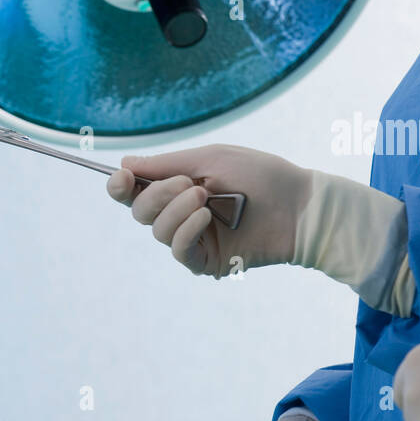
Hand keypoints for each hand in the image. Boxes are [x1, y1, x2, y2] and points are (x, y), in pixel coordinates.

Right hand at [106, 144, 312, 276]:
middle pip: (139, 211)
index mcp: (177, 188)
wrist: (299, 206)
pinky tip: (205, 218)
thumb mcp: (210, 159)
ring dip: (177, 210)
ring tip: (207, 198)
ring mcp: (192, 239)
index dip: (120, 186)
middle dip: (158, 194)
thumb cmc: (261, 176)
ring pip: (157, 230)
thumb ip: (166, 164)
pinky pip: (178, 250)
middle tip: (190, 183)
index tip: (122, 177)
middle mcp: (179, 215)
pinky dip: (186, 231)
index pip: (134, 191)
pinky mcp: (205, 261)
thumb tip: (124, 163)